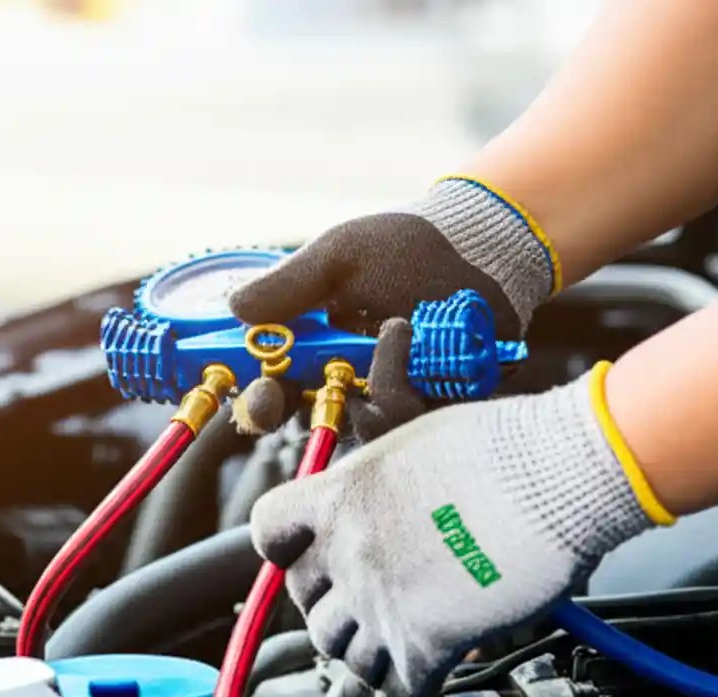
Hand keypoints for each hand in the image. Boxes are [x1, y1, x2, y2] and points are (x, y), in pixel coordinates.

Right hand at [228, 177, 559, 439]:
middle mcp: (353, 385)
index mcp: (316, 354)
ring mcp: (400, 400)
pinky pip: (424, 423)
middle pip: (317, 425)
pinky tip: (425, 341)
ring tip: (397, 327)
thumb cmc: (408, 247)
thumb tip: (236, 307)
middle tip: (313, 386)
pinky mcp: (445, 408)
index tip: (261, 394)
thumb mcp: (340, 256)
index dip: (259, 406)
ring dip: (380, 385)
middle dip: (313, 412)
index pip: (274, 397)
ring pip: (374, 430)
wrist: (481, 247)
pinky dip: (419, 382)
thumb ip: (290, 283)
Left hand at [248, 363, 672, 696]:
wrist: (553, 472)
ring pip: (345, 655)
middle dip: (337, 607)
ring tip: (403, 638)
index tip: (309, 556)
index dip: (288, 551)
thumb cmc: (502, 446)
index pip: (269, 533)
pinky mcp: (424, 643)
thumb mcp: (417, 445)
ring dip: (372, 650)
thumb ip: (386, 486)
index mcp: (339, 494)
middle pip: (309, 605)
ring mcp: (379, 601)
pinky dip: (415, 683)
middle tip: (372, 602)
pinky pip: (400, 688)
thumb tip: (395, 508)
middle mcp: (347, 550)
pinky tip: (437, 664)